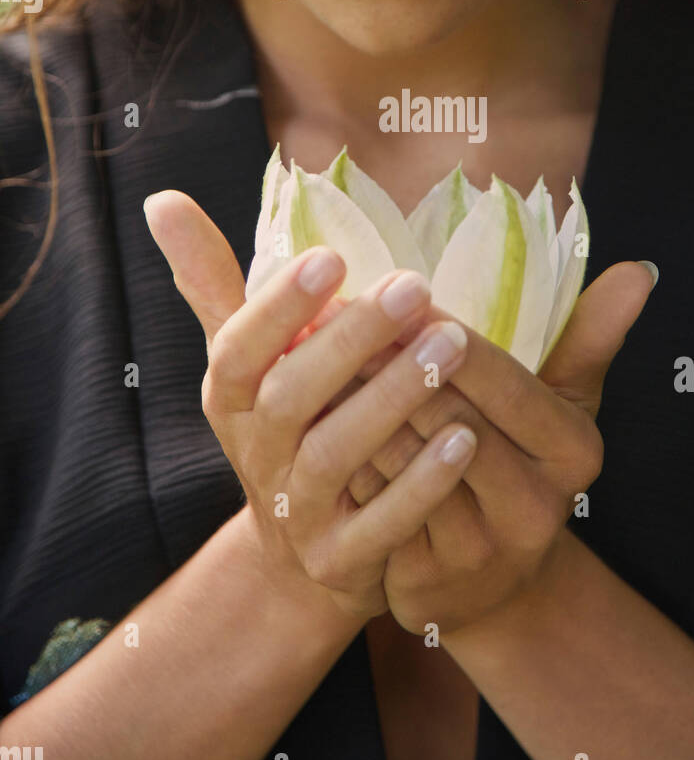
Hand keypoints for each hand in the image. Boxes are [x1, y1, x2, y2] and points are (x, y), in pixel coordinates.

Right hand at [142, 191, 479, 623]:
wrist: (305, 559)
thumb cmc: (287, 427)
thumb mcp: (248, 362)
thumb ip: (213, 281)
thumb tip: (160, 198)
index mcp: (229, 401)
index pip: (237, 350)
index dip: (279, 306)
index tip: (331, 256)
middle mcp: (255, 456)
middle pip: (291, 397)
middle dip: (351, 340)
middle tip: (414, 285)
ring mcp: (295, 514)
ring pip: (338, 455)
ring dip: (395, 398)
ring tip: (452, 345)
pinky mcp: (338, 561)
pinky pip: (381, 525)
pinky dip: (422, 484)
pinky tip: (467, 437)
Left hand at [342, 263, 656, 635]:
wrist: (493, 582)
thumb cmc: (522, 464)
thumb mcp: (563, 403)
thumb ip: (589, 334)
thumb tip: (639, 270)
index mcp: (572, 451)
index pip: (506, 382)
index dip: (448, 337)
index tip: (401, 292)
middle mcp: (536, 507)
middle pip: (451, 418)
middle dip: (393, 362)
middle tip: (340, 313)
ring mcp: (481, 551)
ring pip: (406, 460)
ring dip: (357, 404)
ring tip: (315, 353)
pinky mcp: (428, 580)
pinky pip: (376, 503)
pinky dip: (345, 454)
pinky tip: (315, 417)